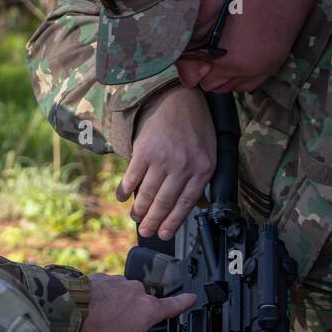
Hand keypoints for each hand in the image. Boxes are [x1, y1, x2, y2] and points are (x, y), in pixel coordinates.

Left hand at [79, 274, 196, 331]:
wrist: (72, 306)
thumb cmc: (100, 328)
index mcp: (149, 309)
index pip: (174, 306)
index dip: (185, 303)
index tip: (192, 297)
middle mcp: (138, 292)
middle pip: (142, 314)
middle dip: (131, 331)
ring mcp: (121, 283)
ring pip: (124, 306)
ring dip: (116, 321)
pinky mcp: (106, 280)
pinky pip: (111, 296)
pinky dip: (105, 308)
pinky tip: (94, 319)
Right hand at [118, 85, 215, 241]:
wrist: (178, 97)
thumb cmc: (195, 126)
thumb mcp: (209, 152)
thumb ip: (202, 180)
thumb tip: (201, 207)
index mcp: (202, 169)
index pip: (186, 203)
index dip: (173, 222)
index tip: (164, 234)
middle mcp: (183, 166)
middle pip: (165, 202)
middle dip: (153, 221)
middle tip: (146, 232)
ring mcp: (163, 158)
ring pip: (147, 193)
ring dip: (139, 209)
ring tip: (135, 217)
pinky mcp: (145, 150)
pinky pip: (132, 177)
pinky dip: (125, 190)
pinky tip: (122, 197)